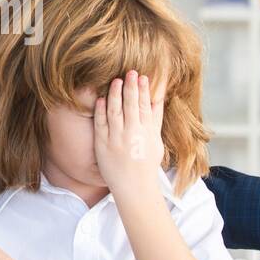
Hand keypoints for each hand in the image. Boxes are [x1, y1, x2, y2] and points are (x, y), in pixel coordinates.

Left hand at [94, 71, 164, 195]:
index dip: (144, 90)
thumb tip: (158, 98)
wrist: (134, 187)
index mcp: (147, 132)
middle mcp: (132, 133)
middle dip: (131, 87)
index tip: (143, 76)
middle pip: (131, 105)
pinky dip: (101, 111)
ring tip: (116, 81)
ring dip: (115, 94)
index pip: (146, 106)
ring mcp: (117, 139)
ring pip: (115, 111)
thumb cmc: (146, 164)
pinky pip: (101, 124)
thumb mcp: (156, 141)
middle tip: (130, 72)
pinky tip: (102, 99)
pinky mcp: (103, 145)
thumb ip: (156, 119)